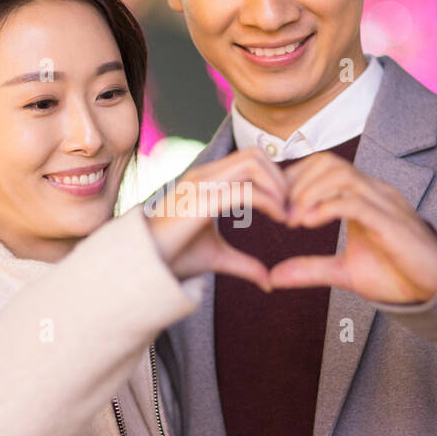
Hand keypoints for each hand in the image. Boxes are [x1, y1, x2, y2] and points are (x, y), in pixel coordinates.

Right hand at [145, 147, 289, 291]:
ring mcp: (200, 185)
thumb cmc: (173, 258)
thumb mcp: (217, 258)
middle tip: (294, 208)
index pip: (249, 160)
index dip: (275, 177)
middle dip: (281, 177)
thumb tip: (269, 280)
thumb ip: (245, 264)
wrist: (142, 267)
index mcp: (206, 180)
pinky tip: (281, 218)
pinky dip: (270, 201)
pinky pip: (245, 191)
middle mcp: (203, 175)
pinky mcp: (200, 202)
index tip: (290, 206)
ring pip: (253, 163)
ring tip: (288, 214)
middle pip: (255, 155)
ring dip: (278, 186)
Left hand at [269, 152, 436, 304]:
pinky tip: (308, 223)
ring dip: (309, 193)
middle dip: (297, 183)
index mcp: (363, 196)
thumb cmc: (396, 275)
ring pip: (341, 175)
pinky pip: (356, 202)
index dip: (294, 180)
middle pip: (328, 162)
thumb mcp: (343, 272)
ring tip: (293, 219)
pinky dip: (327, 207)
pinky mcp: (391, 223)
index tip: (276, 206)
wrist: (434, 290)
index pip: (323, 166)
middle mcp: (374, 192)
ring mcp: (384, 204)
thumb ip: (310, 269)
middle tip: (280, 213)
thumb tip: (273, 276)